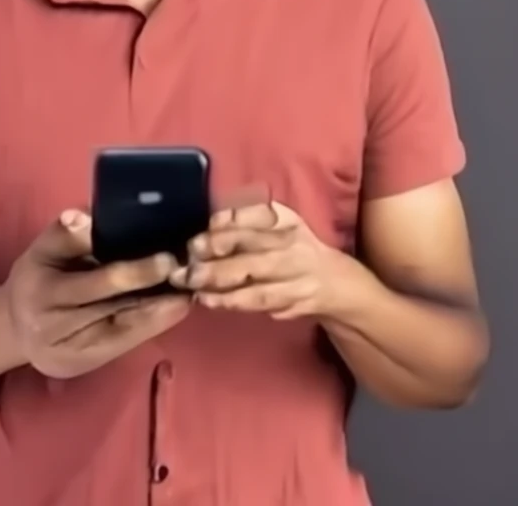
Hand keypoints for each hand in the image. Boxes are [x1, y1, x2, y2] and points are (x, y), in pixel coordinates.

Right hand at [6, 210, 191, 378]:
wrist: (15, 327)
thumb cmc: (35, 278)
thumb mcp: (43, 249)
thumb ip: (67, 233)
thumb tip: (88, 216)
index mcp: (46, 292)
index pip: (98, 283)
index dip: (137, 273)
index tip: (169, 258)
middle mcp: (58, 328)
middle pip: (117, 309)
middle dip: (157, 293)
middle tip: (189, 273)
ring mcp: (73, 353)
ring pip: (126, 330)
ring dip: (161, 311)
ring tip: (189, 290)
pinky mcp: (86, 366)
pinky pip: (125, 344)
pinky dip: (151, 325)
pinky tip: (174, 309)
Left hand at [169, 201, 357, 320]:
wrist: (331, 281)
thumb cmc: (288, 246)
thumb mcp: (272, 223)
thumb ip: (241, 218)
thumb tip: (213, 221)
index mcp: (283, 219)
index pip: (256, 216)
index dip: (227, 226)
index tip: (199, 239)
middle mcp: (292, 243)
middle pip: (253, 248)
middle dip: (217, 256)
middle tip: (186, 265)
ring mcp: (296, 274)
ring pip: (255, 279)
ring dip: (220, 283)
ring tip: (192, 285)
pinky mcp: (294, 300)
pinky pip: (259, 301)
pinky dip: (232, 301)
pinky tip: (208, 300)